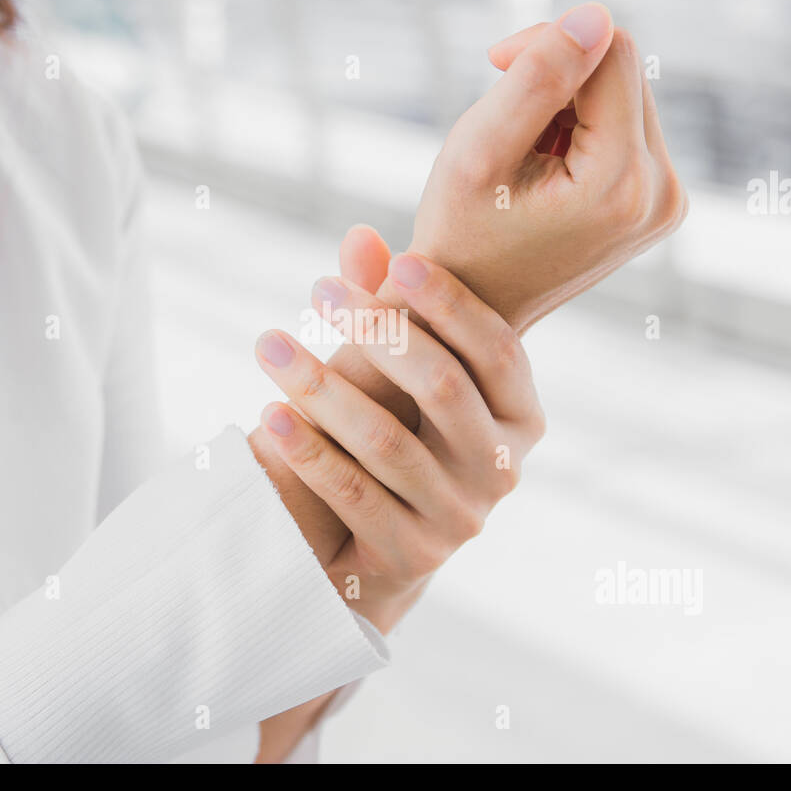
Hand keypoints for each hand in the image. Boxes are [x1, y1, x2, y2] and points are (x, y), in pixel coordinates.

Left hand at [253, 254, 543, 633]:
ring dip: (320, 385)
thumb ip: (391, 310)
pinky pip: (351, 492)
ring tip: (269, 344)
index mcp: (520, 417)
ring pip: (385, 438)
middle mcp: (502, 469)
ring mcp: (460, 517)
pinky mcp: (412, 554)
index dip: (451, 303)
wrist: (377, 552)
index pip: (497, 349)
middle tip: (318, 288)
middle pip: (441, 386)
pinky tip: (270, 414)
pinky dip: (308, 450)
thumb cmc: (399, 436)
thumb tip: (359, 236)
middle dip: (378, 329)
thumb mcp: (403, 376)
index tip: (399, 261)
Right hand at [410, 2, 686, 332]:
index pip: (610, 51)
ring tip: (524, 160)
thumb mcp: (478, 150)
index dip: (548, 42)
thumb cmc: (460, 234)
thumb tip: (595, 14)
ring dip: (568, 107)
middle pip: (622, 71)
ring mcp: (667, 203)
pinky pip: (626, 128)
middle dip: (560, 82)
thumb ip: (536, 77)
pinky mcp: (659, 203)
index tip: (494, 67)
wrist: (469, 311)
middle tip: (507, 132)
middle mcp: (663, 194)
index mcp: (622, 182)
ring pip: (623, 95)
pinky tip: (546, 173)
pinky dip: (582, 132)